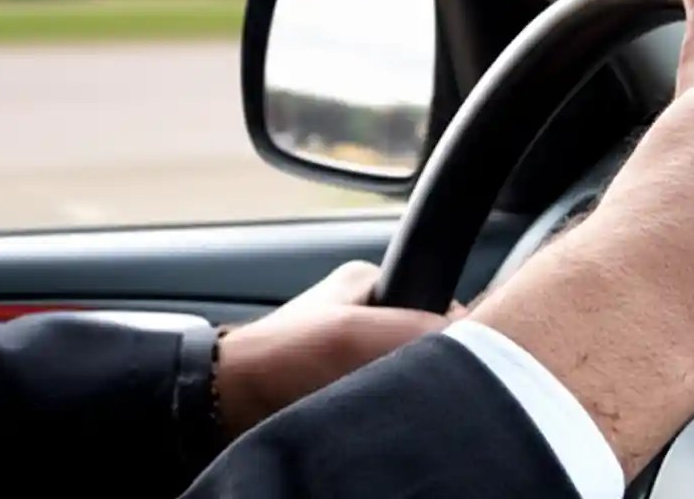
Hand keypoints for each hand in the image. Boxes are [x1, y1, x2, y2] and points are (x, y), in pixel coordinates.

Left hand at [213, 261, 452, 438]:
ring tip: (381, 399)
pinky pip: (380, 393)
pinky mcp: (337, 384)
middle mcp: (359, 309)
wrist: (222, 403)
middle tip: (409, 386)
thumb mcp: (357, 333)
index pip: (437, 304)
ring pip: (402, 369)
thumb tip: (471, 343)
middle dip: (421, 364)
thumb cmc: (279, 358)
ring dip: (397, 388)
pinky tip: (370, 414)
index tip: (449, 363)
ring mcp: (348, 348)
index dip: (448, 336)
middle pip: (420, 340)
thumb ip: (421, 328)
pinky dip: (380, 405)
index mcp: (367, 280)